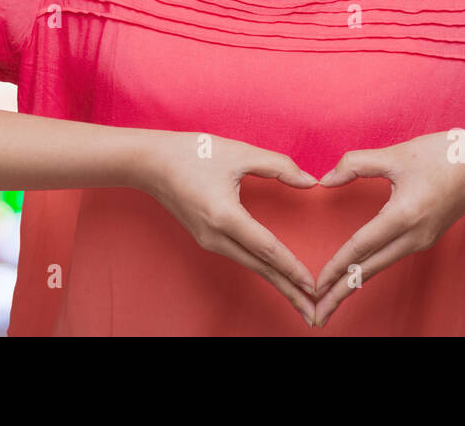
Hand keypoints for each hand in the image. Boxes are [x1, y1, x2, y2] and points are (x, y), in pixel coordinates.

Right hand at [139, 130, 321, 324]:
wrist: (150, 162)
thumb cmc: (193, 153)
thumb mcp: (239, 153)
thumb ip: (278, 166)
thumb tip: (310, 181)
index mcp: (225, 216)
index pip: (266, 248)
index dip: (292, 267)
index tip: (313, 286)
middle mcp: (215, 235)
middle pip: (260, 267)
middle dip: (288, 290)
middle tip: (315, 311)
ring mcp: (208, 240)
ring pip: (250, 265)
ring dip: (276, 282)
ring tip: (300, 298)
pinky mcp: (205, 237)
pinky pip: (239, 256)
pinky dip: (261, 268)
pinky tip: (274, 273)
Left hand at [311, 131, 464, 327]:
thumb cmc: (443, 154)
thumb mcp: (396, 154)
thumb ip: (355, 164)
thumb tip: (325, 180)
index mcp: (404, 216)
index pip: (361, 247)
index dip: (336, 267)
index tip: (316, 286)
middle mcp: (414, 236)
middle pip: (369, 270)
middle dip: (341, 292)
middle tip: (316, 314)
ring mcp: (422, 240)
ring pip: (380, 265)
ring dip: (354, 283)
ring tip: (331, 298)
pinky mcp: (426, 237)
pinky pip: (391, 257)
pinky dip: (370, 268)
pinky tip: (356, 273)